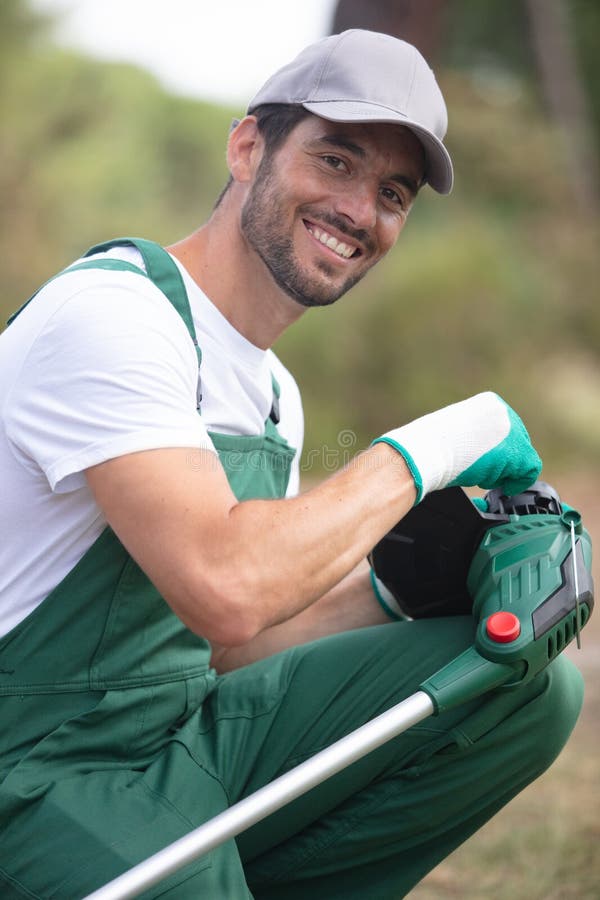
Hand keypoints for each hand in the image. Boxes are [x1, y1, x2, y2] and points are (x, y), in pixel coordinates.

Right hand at [373, 392, 541, 502]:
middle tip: (484, 475)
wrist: (426, 451)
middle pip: (518, 443)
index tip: (487, 463)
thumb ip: (475, 435)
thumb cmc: (430, 444)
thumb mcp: (456, 430)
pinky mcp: (516, 451)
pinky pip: (528, 470)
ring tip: (480, 476)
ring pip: (520, 459)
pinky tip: (504, 488)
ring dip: (503, 472)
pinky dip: (518, 482)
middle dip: (503, 463)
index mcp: (490, 403)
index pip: (506, 430)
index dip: (498, 450)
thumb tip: (484, 453)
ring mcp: (512, 431)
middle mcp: (505, 413)